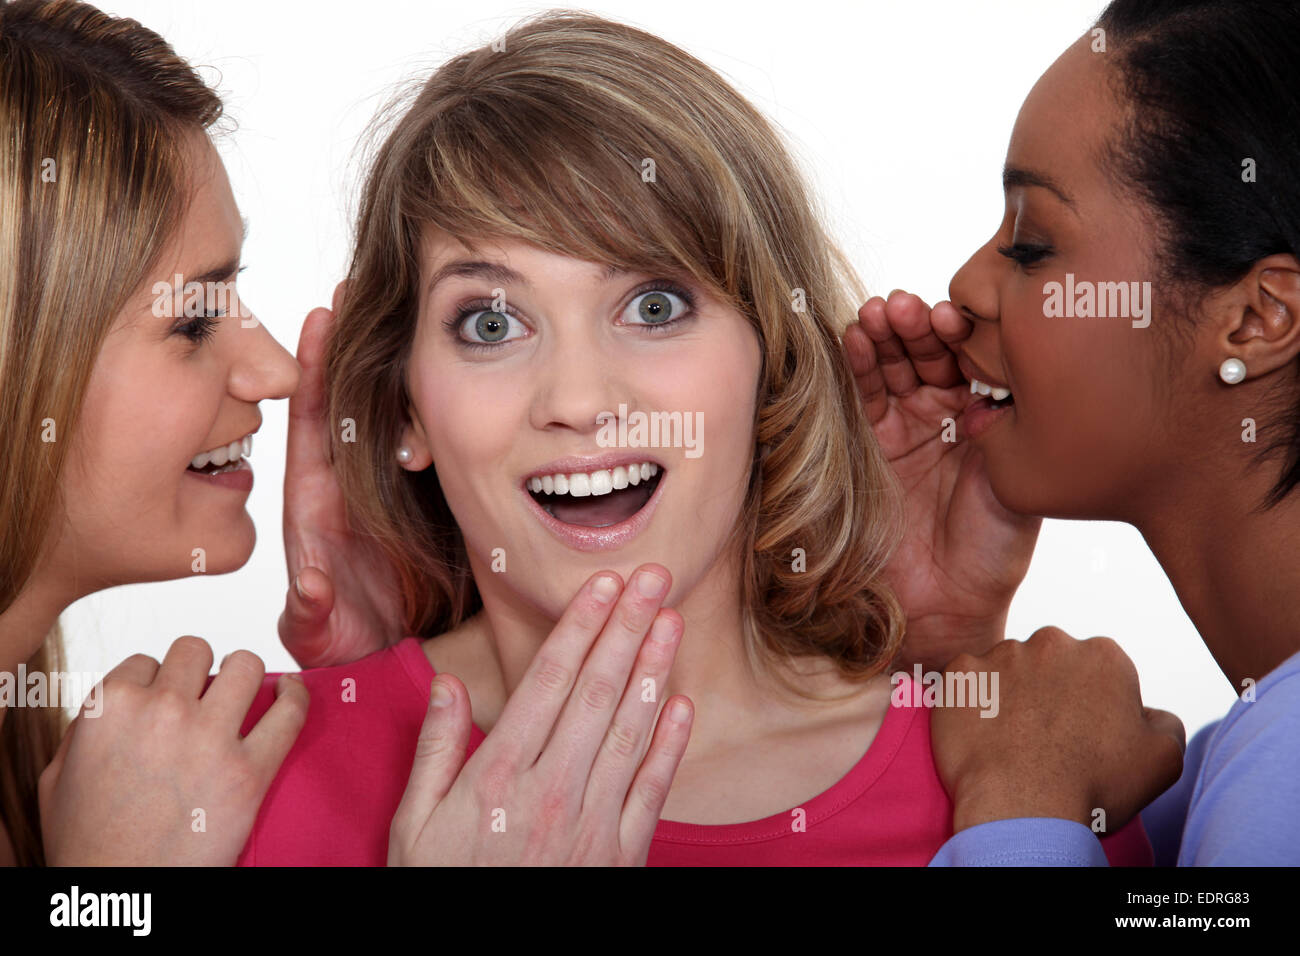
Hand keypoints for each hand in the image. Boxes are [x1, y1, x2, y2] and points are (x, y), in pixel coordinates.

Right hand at [39, 636, 308, 864]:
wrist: (123, 892)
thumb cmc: (87, 845)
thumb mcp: (57, 777)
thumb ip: (86, 728)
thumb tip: (114, 705)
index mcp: (111, 706)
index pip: (146, 662)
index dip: (156, 682)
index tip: (164, 702)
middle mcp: (162, 711)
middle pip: (195, 651)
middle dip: (198, 669)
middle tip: (204, 694)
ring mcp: (209, 739)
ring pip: (245, 665)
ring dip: (245, 674)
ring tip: (246, 689)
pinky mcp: (250, 772)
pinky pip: (289, 713)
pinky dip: (295, 696)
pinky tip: (290, 693)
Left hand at [278, 280, 403, 668]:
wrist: (390, 654)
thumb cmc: (348, 635)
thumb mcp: (323, 630)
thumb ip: (312, 610)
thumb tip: (313, 588)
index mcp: (316, 500)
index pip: (313, 421)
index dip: (315, 367)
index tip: (322, 313)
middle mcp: (352, 479)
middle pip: (353, 397)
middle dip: (358, 339)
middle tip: (368, 281)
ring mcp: (388, 482)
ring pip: (394, 414)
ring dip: (402, 364)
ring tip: (416, 306)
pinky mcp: (425, 495)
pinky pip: (435, 443)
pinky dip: (440, 407)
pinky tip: (458, 368)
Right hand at [388, 565, 693, 865]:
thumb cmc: (444, 889)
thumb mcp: (414, 826)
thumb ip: (435, 753)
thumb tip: (451, 687)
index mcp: (497, 775)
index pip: (548, 682)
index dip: (580, 627)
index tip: (603, 584)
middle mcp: (550, 790)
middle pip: (596, 691)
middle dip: (627, 627)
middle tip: (653, 576)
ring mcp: (591, 823)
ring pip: (629, 730)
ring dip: (654, 670)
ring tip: (671, 620)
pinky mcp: (620, 856)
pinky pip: (651, 791)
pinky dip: (669, 746)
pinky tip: (682, 704)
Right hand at [846, 291, 1040, 668]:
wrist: (946, 605)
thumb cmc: (992, 553)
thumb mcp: (1013, 490)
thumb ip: (1001, 439)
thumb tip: (986, 395)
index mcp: (989, 416)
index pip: (974, 358)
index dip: (963, 335)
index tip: (956, 318)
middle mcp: (946, 413)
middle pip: (929, 352)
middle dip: (918, 326)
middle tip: (910, 308)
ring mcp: (905, 425)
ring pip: (893, 365)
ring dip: (886, 335)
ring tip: (880, 311)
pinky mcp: (867, 442)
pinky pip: (861, 394)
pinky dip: (857, 363)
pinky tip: (856, 336)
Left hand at [930, 627, 1184, 833]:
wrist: (1022, 806)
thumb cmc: (1092, 784)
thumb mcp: (1162, 758)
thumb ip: (1163, 721)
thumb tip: (1148, 712)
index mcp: (1104, 656)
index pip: (1100, 672)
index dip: (1094, 706)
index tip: (1084, 735)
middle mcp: (1052, 642)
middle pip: (1052, 664)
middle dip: (1051, 692)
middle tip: (1047, 738)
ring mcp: (1002, 654)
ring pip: (1008, 671)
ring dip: (1011, 696)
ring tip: (1012, 740)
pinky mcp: (962, 672)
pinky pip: (967, 682)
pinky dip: (972, 703)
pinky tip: (982, 733)